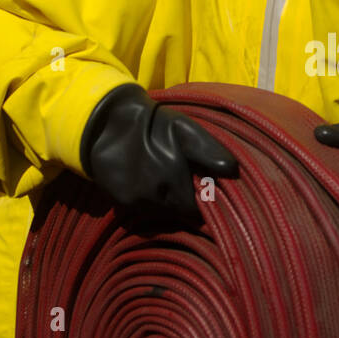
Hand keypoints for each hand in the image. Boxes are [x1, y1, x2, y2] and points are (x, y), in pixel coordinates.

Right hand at [80, 84, 237, 219]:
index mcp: (175, 177)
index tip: (205, 190)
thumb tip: (232, 170)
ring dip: (167, 203)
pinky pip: (143, 212)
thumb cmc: (154, 125)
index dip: (204, 200)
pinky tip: (149, 185)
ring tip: (166, 182)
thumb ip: (209, 150)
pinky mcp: (121, 203)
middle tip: (185, 183)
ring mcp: (136, 201)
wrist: (106, 123)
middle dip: (186, 202)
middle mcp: (155, 194)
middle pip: (181, 213)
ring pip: (162, 214)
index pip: (198, 208)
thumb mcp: (185, 129)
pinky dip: (149, 203)